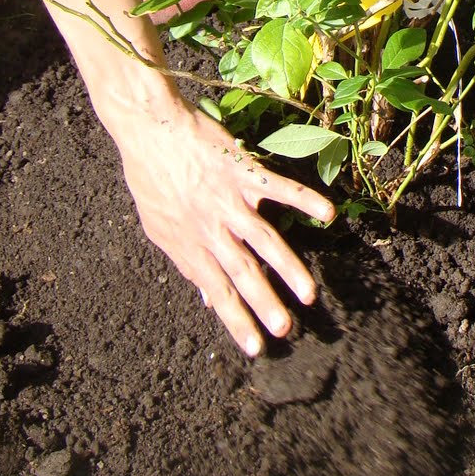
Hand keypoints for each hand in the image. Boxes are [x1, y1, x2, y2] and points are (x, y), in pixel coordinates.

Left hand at [113, 101, 335, 355]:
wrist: (148, 128)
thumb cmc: (150, 176)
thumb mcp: (158, 226)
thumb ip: (185, 258)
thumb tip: (205, 294)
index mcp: (188, 243)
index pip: (216, 290)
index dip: (235, 319)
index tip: (255, 347)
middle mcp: (209, 226)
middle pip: (241, 271)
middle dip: (263, 304)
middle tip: (284, 330)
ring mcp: (228, 199)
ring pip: (262, 239)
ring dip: (286, 268)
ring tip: (307, 294)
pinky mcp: (242, 171)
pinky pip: (278, 188)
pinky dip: (303, 200)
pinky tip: (327, 213)